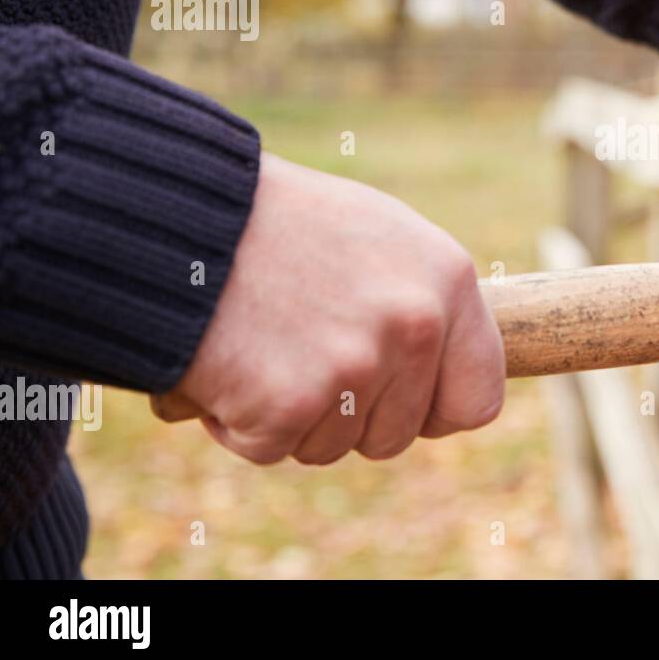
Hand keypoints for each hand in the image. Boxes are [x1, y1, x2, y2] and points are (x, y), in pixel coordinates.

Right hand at [155, 153, 504, 464]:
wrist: (181, 210)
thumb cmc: (282, 221)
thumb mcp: (380, 237)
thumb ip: (422, 302)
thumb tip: (447, 366)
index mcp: (449, 283)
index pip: (478, 400)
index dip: (434, 412)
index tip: (402, 401)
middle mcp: (415, 326)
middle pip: (397, 435)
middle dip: (349, 413)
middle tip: (302, 350)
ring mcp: (355, 367)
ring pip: (333, 446)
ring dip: (292, 414)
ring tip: (263, 339)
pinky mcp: (288, 403)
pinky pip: (269, 448)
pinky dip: (237, 420)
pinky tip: (227, 358)